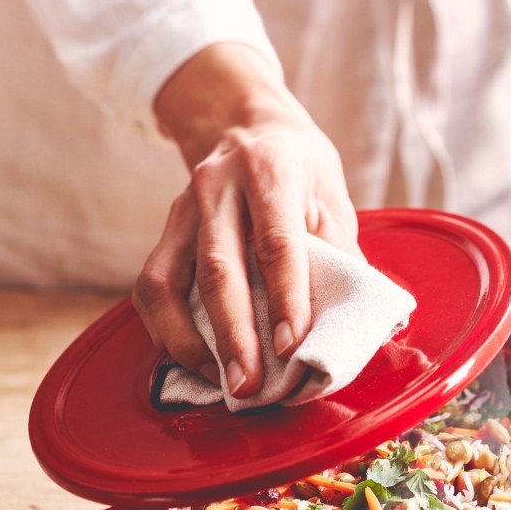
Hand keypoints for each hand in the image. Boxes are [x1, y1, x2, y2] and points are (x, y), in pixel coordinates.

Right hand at [132, 43, 359, 398]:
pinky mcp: (164, 229)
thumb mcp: (333, 198)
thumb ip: (341, 254)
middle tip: (248, 386)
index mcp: (271, 172)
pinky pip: (152, 286)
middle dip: (233, 336)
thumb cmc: (300, 169)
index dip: (285, 298)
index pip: (278, 243)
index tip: (291, 346)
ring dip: (189, 341)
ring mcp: (182, 208)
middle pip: (218, 269)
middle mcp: (218, 187)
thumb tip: (358, 321)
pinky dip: (167, 330)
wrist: (245, 123)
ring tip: (218, 382)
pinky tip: (193, 360)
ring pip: (168, 281)